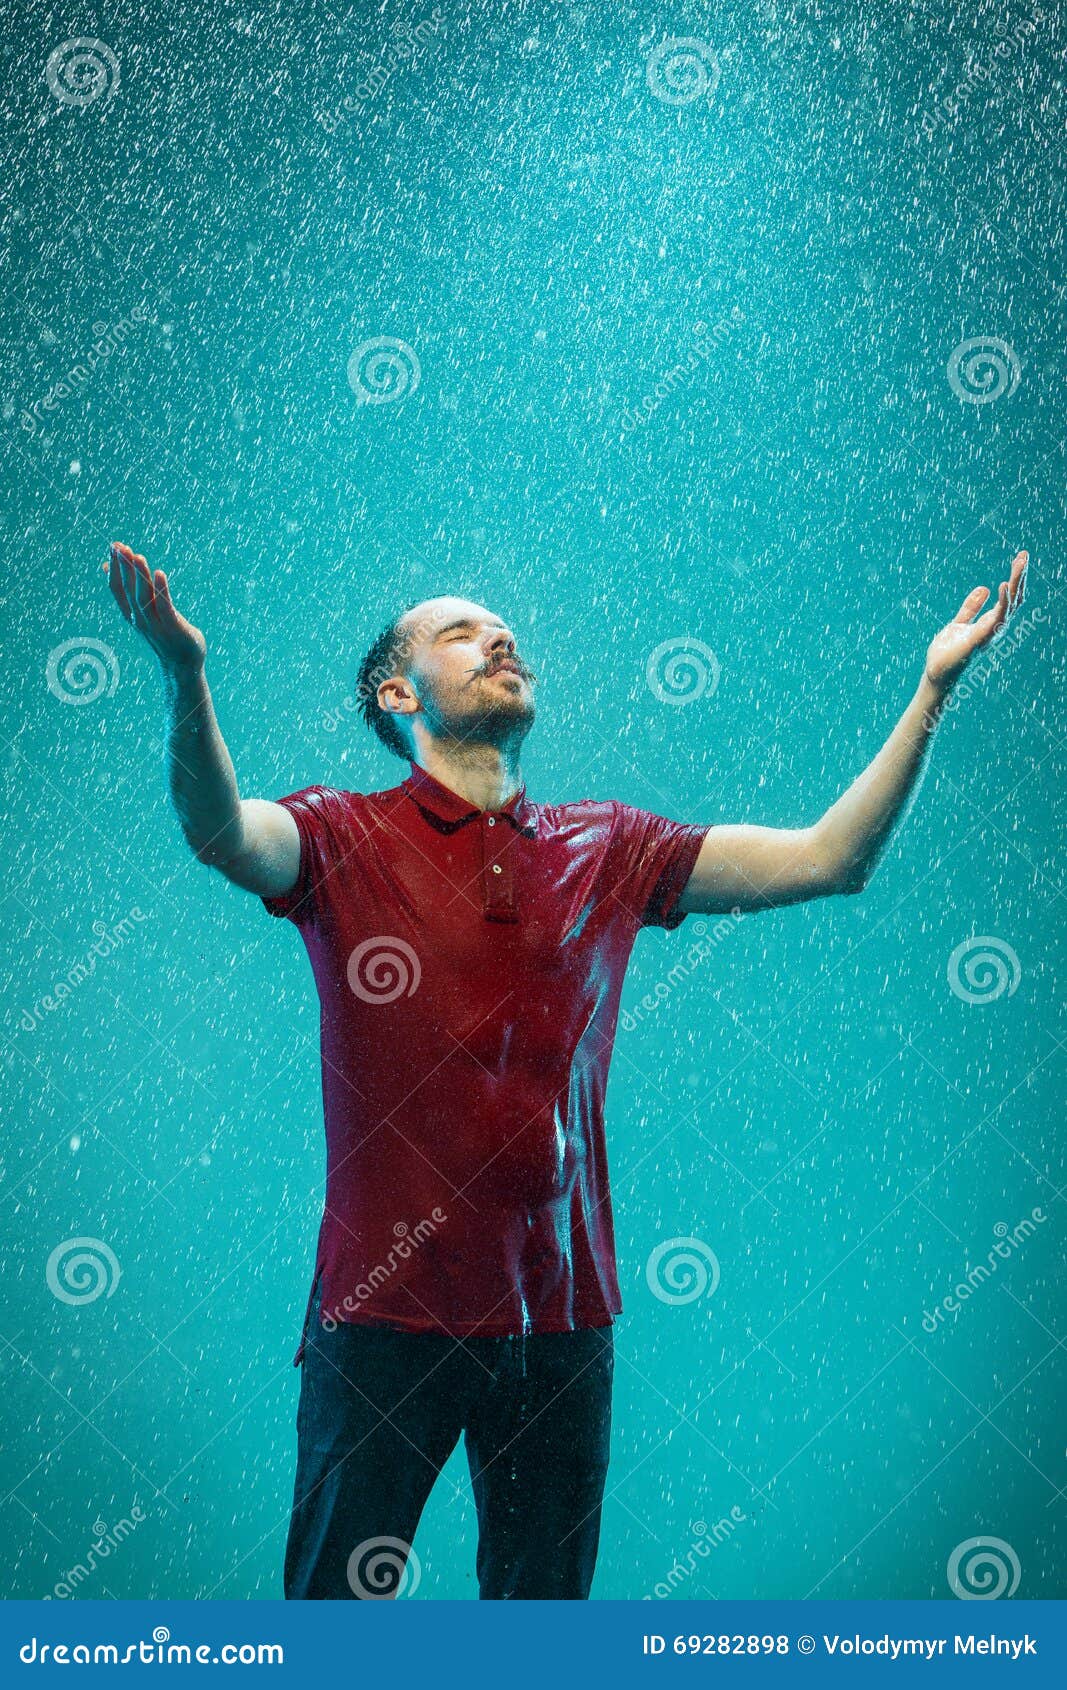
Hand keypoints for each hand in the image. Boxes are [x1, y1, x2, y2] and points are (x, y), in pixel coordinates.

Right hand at [104, 542, 206, 674]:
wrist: (182, 665)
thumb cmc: (164, 634)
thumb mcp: (142, 611)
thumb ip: (128, 591)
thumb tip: (107, 566)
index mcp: (132, 615)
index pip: (118, 589)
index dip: (114, 569)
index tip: (113, 546)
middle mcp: (140, 620)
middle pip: (129, 591)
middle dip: (124, 568)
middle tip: (119, 546)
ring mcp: (156, 625)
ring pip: (144, 598)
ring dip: (140, 576)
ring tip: (137, 556)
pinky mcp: (174, 628)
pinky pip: (165, 607)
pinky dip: (161, 590)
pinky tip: (160, 573)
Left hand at [924, 549, 1027, 696]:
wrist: (936, 673)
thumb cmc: (948, 652)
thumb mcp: (959, 623)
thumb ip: (971, 608)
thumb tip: (984, 588)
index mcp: (990, 623)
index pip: (1009, 598)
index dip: (1016, 579)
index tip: (1020, 558)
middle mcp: (994, 628)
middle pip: (1014, 599)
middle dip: (1020, 577)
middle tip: (1025, 554)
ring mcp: (989, 634)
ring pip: (1009, 605)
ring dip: (1015, 584)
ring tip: (1019, 563)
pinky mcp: (978, 639)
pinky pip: (995, 619)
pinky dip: (1002, 602)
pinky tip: (1002, 585)